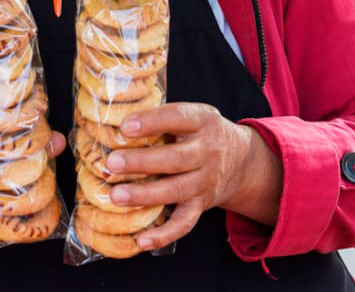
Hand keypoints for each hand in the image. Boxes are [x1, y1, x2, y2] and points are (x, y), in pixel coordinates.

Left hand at [104, 102, 281, 250]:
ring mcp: (205, 181)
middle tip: (113, 162)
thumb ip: (162, 117)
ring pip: (176, 190)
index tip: (125, 126)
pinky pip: (184, 223)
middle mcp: (207, 152)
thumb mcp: (192, 115)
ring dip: (145, 195)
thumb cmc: (200, 132)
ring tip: (116, 196)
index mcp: (202, 121)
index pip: (177, 119)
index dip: (152, 122)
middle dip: (142, 162)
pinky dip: (164, 234)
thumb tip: (114, 121)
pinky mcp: (201, 204)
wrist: (241, 159)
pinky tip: (142, 240)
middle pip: (175, 159)